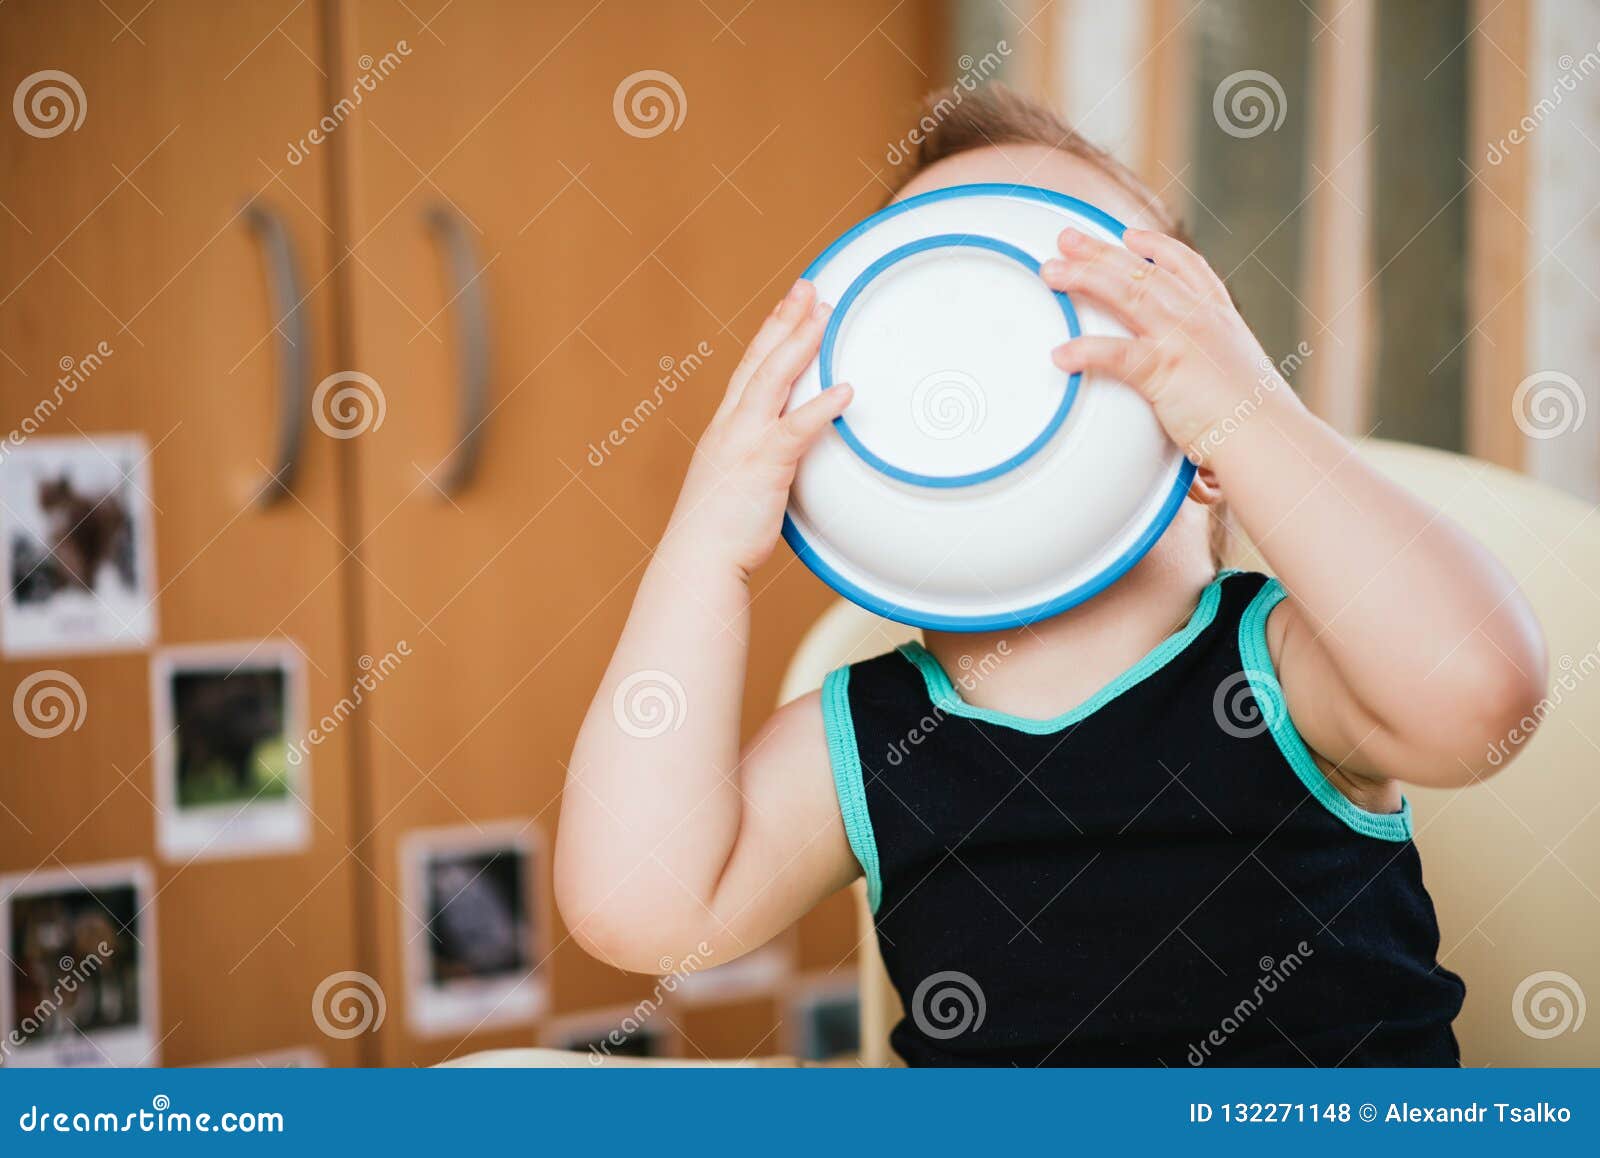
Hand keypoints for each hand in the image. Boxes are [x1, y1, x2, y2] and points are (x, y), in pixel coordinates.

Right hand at [667, 279, 852, 580]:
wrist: (698, 560)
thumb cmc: (720, 530)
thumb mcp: (737, 482)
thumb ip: (760, 459)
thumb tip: (783, 455)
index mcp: (726, 427)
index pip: (748, 367)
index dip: (769, 331)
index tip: (787, 303)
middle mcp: (732, 426)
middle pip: (760, 360)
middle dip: (784, 320)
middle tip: (808, 287)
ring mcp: (745, 442)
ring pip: (774, 380)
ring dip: (801, 344)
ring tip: (826, 315)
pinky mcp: (763, 465)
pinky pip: (796, 429)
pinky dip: (820, 405)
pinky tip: (844, 388)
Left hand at [1040, 227, 1299, 459]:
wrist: (1270, 436)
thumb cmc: (1256, 420)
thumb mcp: (1237, 376)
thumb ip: (1211, 366)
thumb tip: (1198, 379)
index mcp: (1219, 316)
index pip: (1186, 266)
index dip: (1156, 247)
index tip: (1130, 235)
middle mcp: (1199, 317)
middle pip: (1141, 271)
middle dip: (1100, 251)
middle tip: (1066, 238)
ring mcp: (1182, 338)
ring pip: (1125, 293)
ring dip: (1083, 277)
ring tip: (1050, 272)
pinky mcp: (1166, 368)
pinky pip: (1115, 354)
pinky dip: (1084, 350)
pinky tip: (1059, 353)